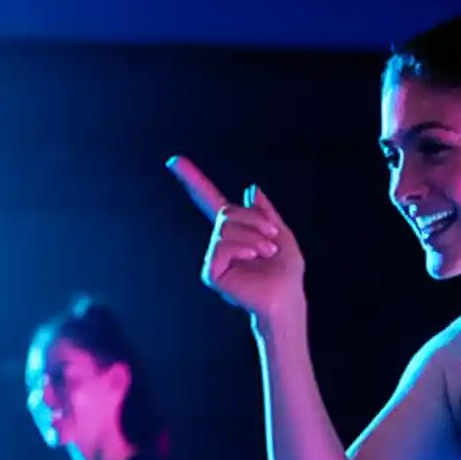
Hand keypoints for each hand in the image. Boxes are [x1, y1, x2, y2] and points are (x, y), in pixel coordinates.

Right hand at [166, 155, 304, 320]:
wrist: (286, 299)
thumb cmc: (286, 273)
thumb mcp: (282, 233)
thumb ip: (266, 212)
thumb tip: (251, 188)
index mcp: (236, 232)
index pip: (210, 200)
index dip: (193, 180)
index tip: (174, 161)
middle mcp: (221, 242)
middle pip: (227, 211)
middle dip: (254, 220)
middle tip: (271, 238)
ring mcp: (215, 257)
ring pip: (226, 227)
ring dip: (253, 236)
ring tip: (267, 252)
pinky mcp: (212, 272)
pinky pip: (222, 246)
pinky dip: (242, 248)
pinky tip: (253, 259)